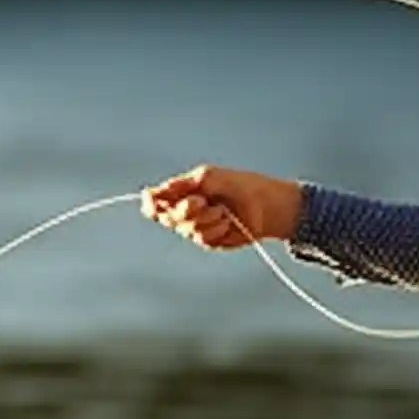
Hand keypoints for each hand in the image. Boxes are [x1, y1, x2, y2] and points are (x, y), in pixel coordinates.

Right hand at [139, 164, 303, 249]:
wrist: (267, 205)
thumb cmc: (240, 185)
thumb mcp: (208, 177)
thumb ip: (180, 186)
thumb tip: (152, 193)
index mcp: (182, 192)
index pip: (154, 201)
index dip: (151, 203)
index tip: (155, 201)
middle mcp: (185, 211)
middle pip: (167, 217)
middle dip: (185, 210)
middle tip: (204, 201)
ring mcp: (196, 227)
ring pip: (185, 229)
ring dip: (206, 219)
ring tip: (223, 211)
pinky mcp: (209, 241)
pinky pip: (202, 239)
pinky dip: (216, 229)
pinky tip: (228, 223)